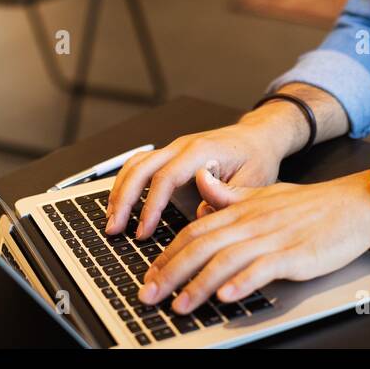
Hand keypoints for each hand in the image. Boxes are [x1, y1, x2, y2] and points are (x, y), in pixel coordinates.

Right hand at [106, 106, 300, 238]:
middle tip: (114, 228)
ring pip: (135, 164)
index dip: (151, 206)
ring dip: (119, 191)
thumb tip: (199, 216)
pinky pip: (140, 165)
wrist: (257, 137)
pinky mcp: (170, 155)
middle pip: (141, 168)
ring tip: (112, 220)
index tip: (143, 231)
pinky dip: (126, 183)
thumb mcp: (252, 180)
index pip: (166, 178)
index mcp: (201, 151)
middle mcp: (182, 146)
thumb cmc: (257, 157)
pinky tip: (120, 203)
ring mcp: (173, 148)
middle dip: (123, 199)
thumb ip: (225, 197)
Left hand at [137, 167, 369, 313]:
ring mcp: (273, 237)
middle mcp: (252, 222)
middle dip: (170, 272)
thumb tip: (201, 183)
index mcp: (242, 210)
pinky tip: (227, 297)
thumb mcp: (265, 194)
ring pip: (226, 259)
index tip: (149, 275)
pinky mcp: (296, 253)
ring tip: (179, 305)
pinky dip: (243, 283)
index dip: (167, 253)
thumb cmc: (313, 204)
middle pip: (201, 246)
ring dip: (199, 285)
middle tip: (148, 296)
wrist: (355, 202)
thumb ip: (230, 196)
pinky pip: (264, 268)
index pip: (194, 231)